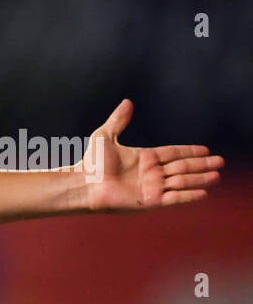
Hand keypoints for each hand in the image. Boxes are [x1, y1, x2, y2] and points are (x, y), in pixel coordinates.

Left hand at [80, 99, 222, 211]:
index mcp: (145, 158)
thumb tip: (127, 102)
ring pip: (182, 182)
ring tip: (216, 175)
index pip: (174, 153)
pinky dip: (188, 195)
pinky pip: (174, 198)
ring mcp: (151, 187)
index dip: (190, 152)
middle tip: (220, 162)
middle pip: (183, 167)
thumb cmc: (91, 162)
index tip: (206, 150)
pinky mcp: (149, 201)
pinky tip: (203, 193)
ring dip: (199, 178)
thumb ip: (118, 120)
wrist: (83, 183)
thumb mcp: (105, 136)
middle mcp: (151, 173)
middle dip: (201, 165)